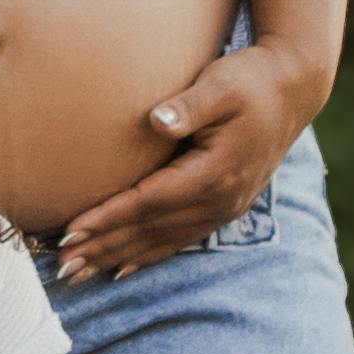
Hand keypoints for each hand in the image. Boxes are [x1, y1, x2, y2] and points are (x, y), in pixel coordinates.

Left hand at [55, 31, 318, 284]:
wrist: (292, 91)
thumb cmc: (251, 81)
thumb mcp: (221, 84)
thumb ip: (189, 105)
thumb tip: (157, 121)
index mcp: (215, 173)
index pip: (149, 202)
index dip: (108, 218)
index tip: (71, 230)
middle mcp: (220, 200)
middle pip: (150, 231)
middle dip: (103, 248)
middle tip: (61, 266)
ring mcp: (224, 209)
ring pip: (161, 242)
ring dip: (118, 258)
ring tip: (79, 273)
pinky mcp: (224, 208)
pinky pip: (180, 240)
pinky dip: (149, 256)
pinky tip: (123, 269)